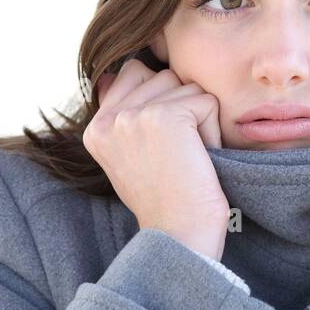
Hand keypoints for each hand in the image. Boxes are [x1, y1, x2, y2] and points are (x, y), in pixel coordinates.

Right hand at [82, 57, 230, 261]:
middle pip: (165, 77)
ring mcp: (133, 116)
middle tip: (178, 157)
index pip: (134, 73)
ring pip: (187, 87)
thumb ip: (124, 114)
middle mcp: (109, 119)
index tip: (166, 145)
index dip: (163, 101)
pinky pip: (206, 102)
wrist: (179, 236)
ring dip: (200, 121)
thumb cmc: (166, 200)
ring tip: (187, 159)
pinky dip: (213, 132)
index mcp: (97, 127)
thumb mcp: (131, 155)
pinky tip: (199, 161)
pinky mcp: (164, 117)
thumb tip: (117, 72)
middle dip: (184, 111)